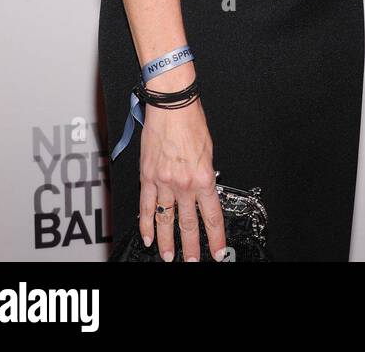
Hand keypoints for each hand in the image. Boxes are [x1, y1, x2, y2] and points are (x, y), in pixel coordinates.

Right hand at [138, 96, 225, 260]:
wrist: (172, 104)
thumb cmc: (191, 120)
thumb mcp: (209, 150)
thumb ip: (205, 173)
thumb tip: (204, 188)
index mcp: (204, 176)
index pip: (212, 216)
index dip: (216, 237)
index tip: (218, 252)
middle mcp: (184, 183)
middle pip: (189, 223)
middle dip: (192, 246)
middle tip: (191, 261)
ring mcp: (164, 181)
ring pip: (166, 219)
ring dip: (167, 241)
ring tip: (169, 256)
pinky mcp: (148, 176)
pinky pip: (147, 206)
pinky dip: (146, 223)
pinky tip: (147, 236)